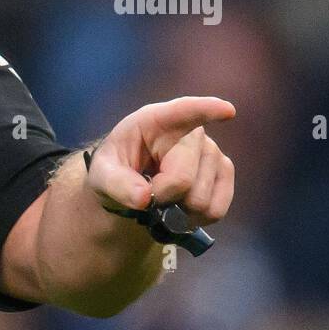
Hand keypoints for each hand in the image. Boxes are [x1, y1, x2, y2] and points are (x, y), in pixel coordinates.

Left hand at [86, 96, 236, 229]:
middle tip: (147, 192)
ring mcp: (212, 152)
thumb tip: (144, 198)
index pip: (183, 111)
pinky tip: (181, 207)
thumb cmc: (117, 168)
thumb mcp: (102, 174)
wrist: (129, 184)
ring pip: (200, 199)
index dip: (206, 110)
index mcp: (155, 121)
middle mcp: (191, 133)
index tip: (226, 111)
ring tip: (164, 197)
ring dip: (178, 210)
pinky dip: (196, 219)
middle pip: (182, 179)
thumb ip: (116, 184)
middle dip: (161, 196)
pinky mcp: (224, 174)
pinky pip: (216, 209)